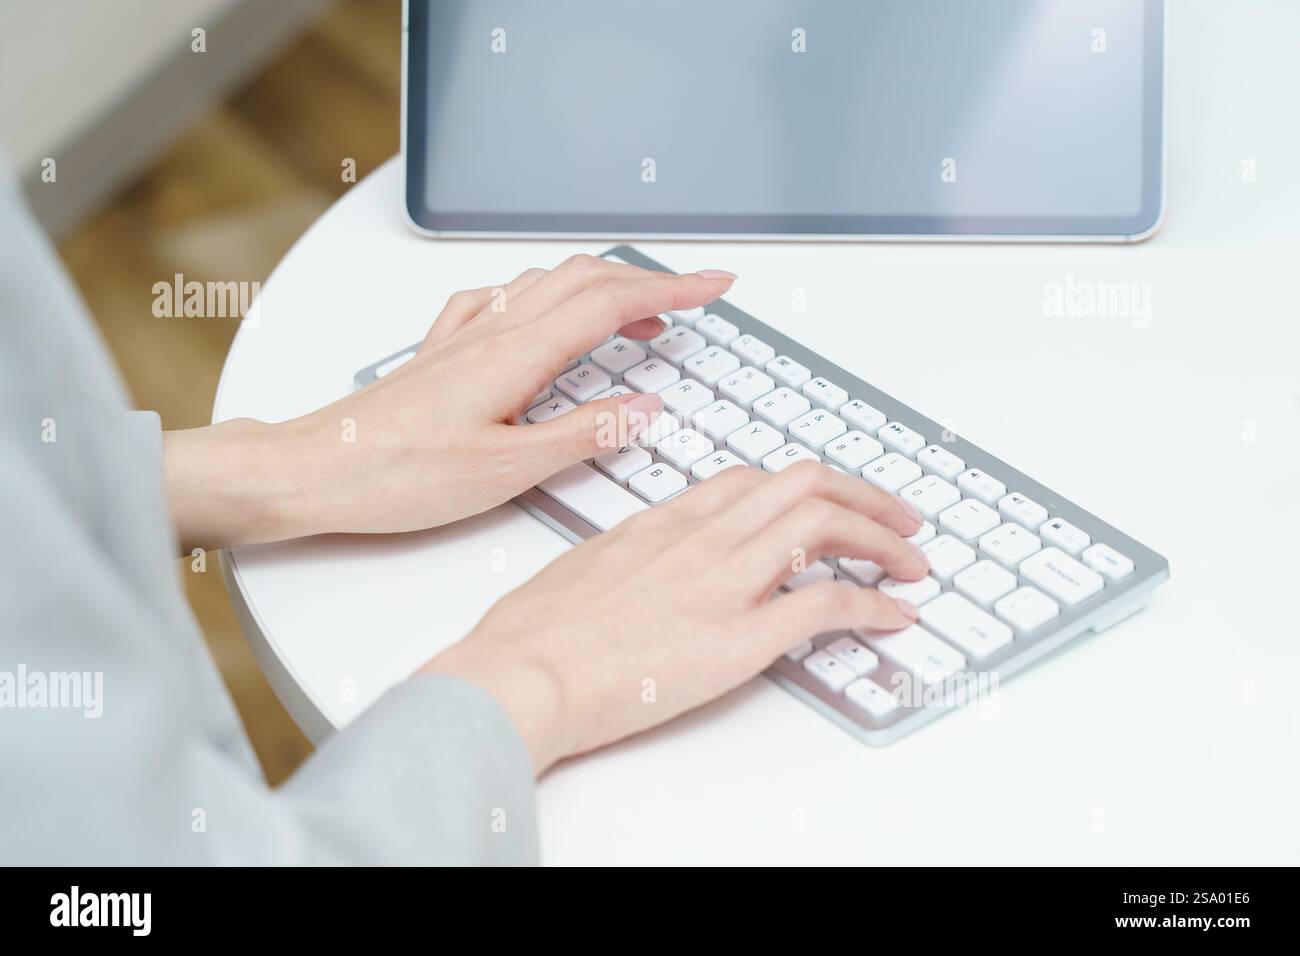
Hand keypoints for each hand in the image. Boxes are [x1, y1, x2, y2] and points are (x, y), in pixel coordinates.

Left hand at [163, 255, 735, 549]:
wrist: (315, 469)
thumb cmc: (396, 475)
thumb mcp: (504, 470)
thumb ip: (581, 435)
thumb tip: (642, 409)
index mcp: (515, 355)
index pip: (611, 303)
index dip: (672, 289)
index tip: (716, 287)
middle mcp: (491, 332)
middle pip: (585, 279)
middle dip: (649, 279)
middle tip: (693, 295)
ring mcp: (463, 336)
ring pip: (546, 282)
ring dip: (601, 284)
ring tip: (637, 310)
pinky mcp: (441, 352)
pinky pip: (501, 299)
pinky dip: (542, 294)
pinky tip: (538, 311)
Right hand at [421, 461, 929, 773]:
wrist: (521, 672)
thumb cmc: (534, 631)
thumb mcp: (585, 569)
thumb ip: (631, 559)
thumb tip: (647, 573)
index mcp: (663, 522)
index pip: (751, 481)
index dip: (803, 486)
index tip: (825, 501)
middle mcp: (703, 539)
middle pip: (804, 485)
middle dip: (863, 495)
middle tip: (897, 519)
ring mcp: (725, 582)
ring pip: (826, 526)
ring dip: (882, 538)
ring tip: (911, 560)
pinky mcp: (740, 637)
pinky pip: (826, 604)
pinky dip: (874, 605)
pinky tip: (895, 616)